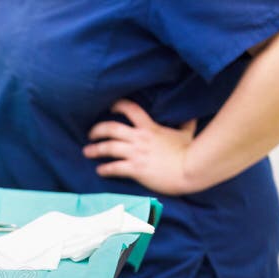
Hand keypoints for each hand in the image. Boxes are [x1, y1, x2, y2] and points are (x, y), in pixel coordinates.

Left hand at [83, 99, 197, 194]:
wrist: (191, 170)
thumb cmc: (190, 152)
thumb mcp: (187, 134)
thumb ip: (185, 124)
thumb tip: (191, 116)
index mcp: (150, 128)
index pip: (131, 109)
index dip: (118, 105)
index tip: (111, 107)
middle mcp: (140, 138)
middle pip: (111, 128)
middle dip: (97, 130)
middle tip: (90, 134)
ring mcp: (137, 153)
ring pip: (109, 148)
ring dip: (95, 149)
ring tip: (87, 152)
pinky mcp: (136, 169)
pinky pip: (114, 167)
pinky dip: (105, 169)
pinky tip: (99, 171)